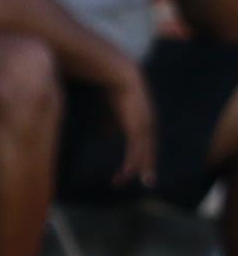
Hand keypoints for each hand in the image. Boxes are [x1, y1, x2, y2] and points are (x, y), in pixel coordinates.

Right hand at [102, 67, 156, 188]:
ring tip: (138, 182)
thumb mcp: (112, 110)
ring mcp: (144, 125)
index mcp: (143, 120)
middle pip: (149, 150)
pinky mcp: (137, 125)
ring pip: (144, 152)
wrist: (119, 73)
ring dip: (141, 168)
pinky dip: (133, 160)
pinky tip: (128, 171)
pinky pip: (135, 147)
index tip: (136, 168)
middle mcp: (147, 124)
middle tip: (148, 183)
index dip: (142, 156)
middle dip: (148, 167)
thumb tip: (106, 137)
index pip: (145, 143)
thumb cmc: (112, 87)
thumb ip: (112, 124)